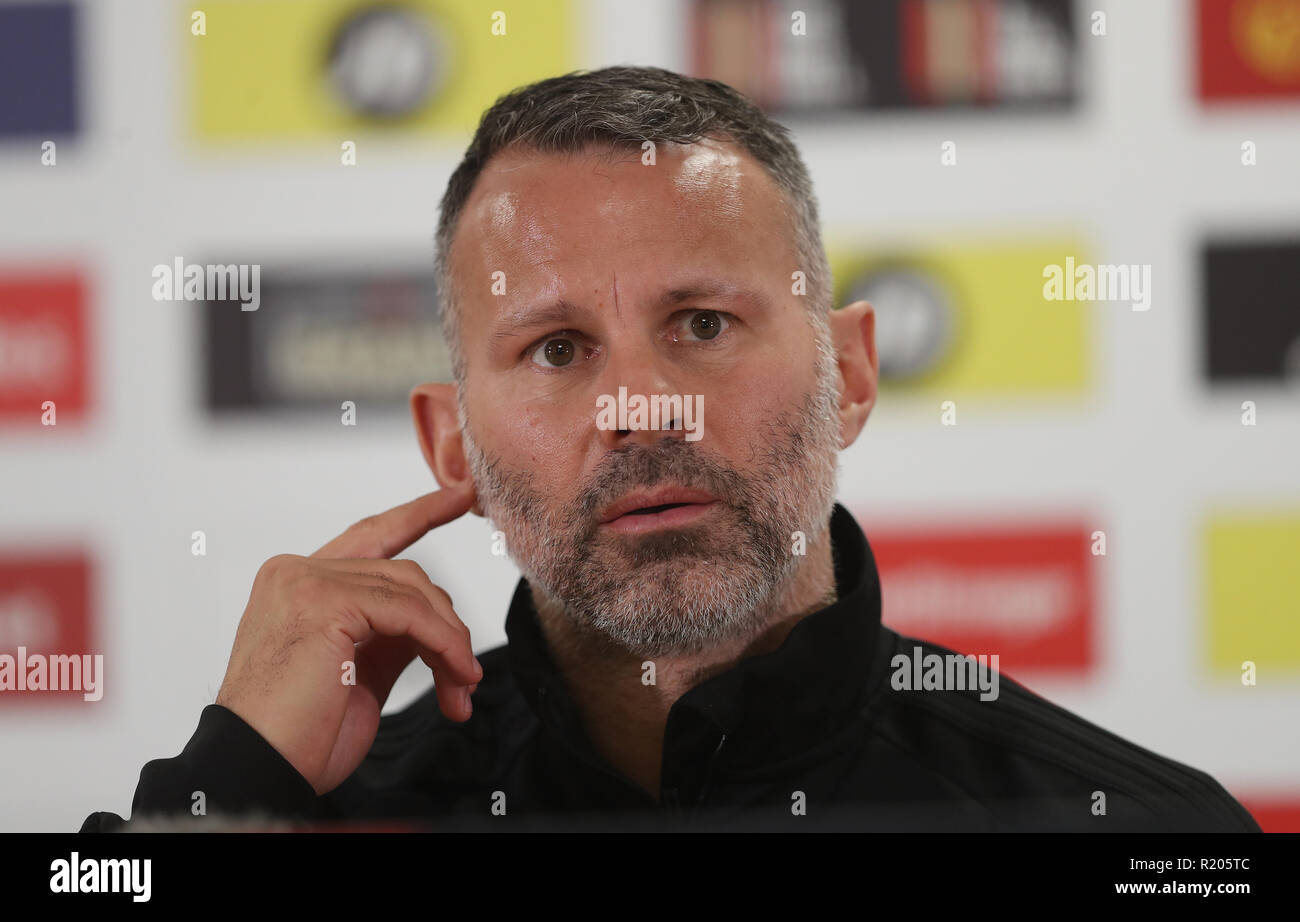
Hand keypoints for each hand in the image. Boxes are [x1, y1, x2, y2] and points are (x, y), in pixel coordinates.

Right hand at [215, 485, 480, 794]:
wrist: (261, 771)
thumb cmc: (299, 736)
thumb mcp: (357, 675)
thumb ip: (388, 634)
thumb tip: (433, 620)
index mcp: (296, 585)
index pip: (370, 537)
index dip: (416, 514)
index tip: (457, 496)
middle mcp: (296, 573)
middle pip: (403, 574)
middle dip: (445, 625)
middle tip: (465, 677)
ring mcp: (306, 582)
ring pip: (413, 590)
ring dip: (450, 642)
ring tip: (461, 686)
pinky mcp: (323, 600)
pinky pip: (410, 611)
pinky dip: (443, 643)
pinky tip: (454, 675)